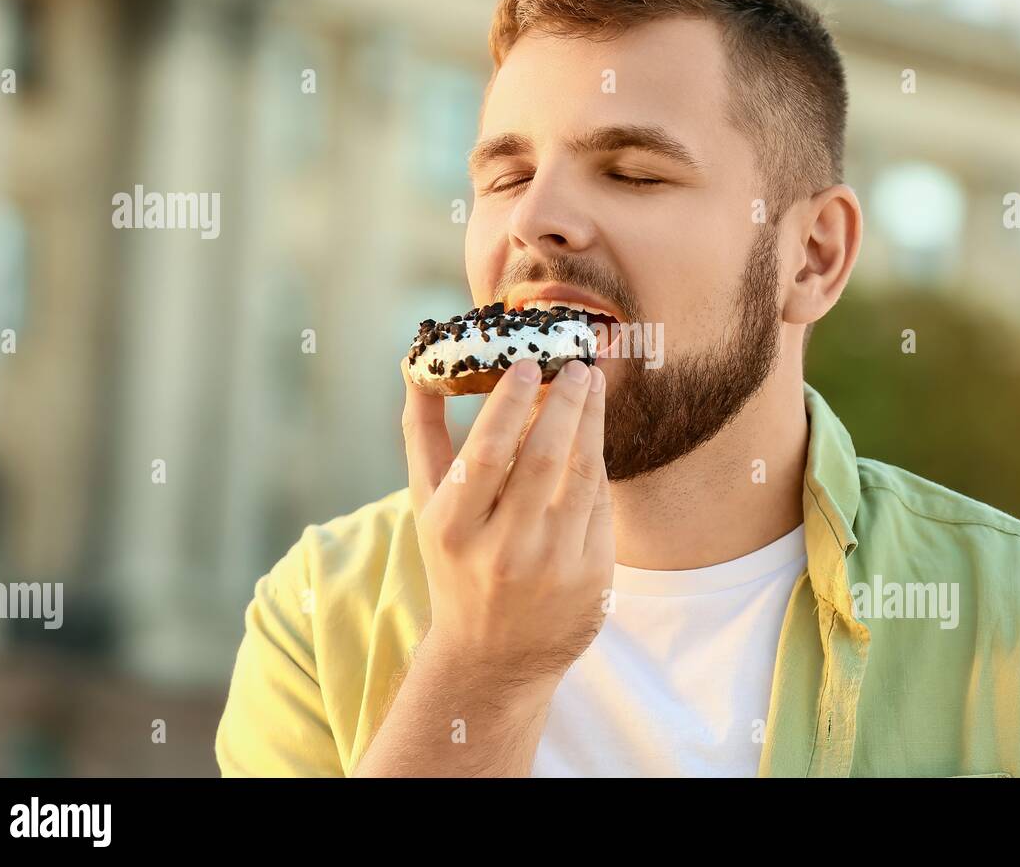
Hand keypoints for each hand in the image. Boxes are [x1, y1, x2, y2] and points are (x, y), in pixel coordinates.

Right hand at [400, 356, 614, 692]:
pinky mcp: (593, 579)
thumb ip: (423, 433)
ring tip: (592, 385)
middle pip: (544, 458)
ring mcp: (553, 567)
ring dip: (591, 422)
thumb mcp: (426, 506)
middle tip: (575, 364)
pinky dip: (597, 465)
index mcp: (453, 528)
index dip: (510, 403)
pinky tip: (593, 438)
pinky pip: (602, 506)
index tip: (528, 363)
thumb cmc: (454, 562)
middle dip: (565, 402)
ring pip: (582, 477)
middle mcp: (503, 550)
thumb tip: (417, 362)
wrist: (491, 657)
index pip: (486, 453)